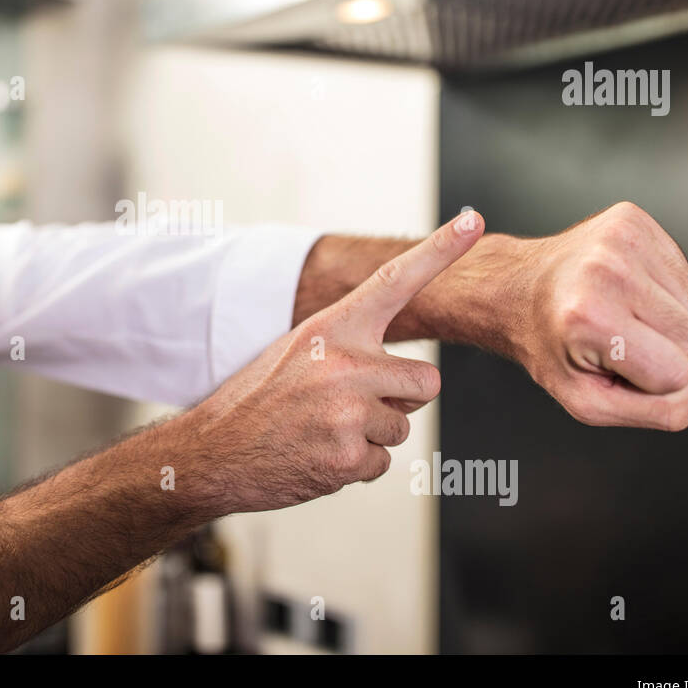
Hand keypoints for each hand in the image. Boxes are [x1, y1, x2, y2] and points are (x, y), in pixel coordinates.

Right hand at [191, 210, 485, 512]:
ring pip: (402, 426)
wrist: (214, 451)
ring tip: (322, 430)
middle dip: (401, 399)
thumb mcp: (299, 350)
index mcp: (333, 328)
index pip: (395, 281)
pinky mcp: (348, 455)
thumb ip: (350, 345)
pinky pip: (383, 463)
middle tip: (350, 406)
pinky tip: (318, 456)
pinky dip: (356, 466)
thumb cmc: (260, 400)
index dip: (440, 250)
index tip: (474, 221)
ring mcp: (348, 410)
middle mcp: (346, 362)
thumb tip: (404, 369)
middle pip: (426, 381)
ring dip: (372, 435)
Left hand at [507, 201, 687, 430]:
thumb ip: (663, 411)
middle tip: (608, 335)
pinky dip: (662, 289)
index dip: (648, 380)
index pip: (676, 374)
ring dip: (662, 318)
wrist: (514, 290)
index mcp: (590, 320)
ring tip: (613, 310)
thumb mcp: (589, 401)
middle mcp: (607, 272)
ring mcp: (620, 239)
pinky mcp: (632, 219)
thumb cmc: (550, 348)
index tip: (607, 360)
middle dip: (658, 348)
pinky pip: (687, 277)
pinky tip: (621, 288)